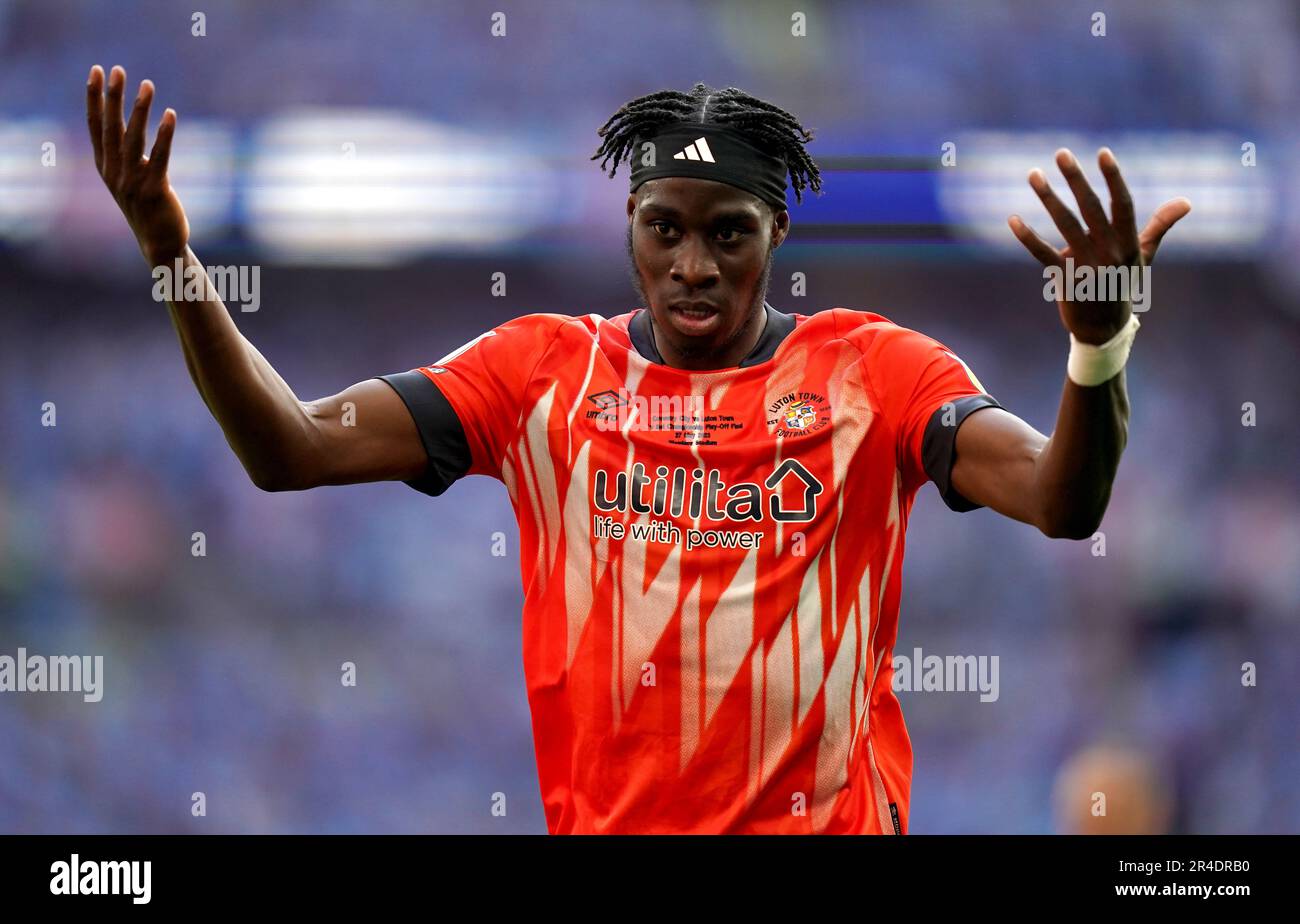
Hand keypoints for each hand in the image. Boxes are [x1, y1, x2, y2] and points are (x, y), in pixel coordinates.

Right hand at [86, 64, 189, 265]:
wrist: (159, 244)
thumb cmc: (146, 208)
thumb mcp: (128, 179)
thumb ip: (125, 155)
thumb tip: (133, 126)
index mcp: (105, 166)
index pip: (95, 126)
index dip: (93, 98)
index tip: (95, 71)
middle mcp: (114, 172)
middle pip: (111, 127)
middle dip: (112, 96)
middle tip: (115, 69)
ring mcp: (132, 182)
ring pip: (134, 139)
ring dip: (140, 109)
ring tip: (147, 84)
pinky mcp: (155, 190)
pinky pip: (160, 157)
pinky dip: (164, 135)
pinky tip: (169, 115)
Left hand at [1008, 147, 1190, 343]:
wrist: (1105, 329)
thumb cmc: (1123, 284)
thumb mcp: (1142, 256)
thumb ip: (1159, 226)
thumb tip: (1187, 202)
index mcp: (1128, 243)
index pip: (1122, 204)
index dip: (1113, 178)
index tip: (1102, 153)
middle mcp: (1109, 252)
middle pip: (1090, 208)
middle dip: (1075, 179)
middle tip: (1061, 153)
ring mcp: (1087, 266)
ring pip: (1065, 224)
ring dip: (1048, 197)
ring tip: (1033, 174)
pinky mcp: (1065, 279)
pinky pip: (1043, 254)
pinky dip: (1027, 237)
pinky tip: (1013, 219)